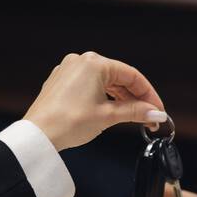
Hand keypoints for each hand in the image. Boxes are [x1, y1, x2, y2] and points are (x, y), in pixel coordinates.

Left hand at [24, 51, 166, 151]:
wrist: (39, 135)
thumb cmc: (68, 122)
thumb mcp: (108, 116)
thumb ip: (135, 111)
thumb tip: (155, 113)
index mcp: (94, 63)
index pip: (132, 75)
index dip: (149, 94)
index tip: (158, 110)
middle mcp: (81, 61)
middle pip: (118, 78)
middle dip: (135, 98)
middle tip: (148, 117)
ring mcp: (69, 71)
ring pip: (104, 82)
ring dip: (120, 99)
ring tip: (133, 117)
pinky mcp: (61, 82)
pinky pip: (89, 86)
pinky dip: (103, 97)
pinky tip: (112, 111)